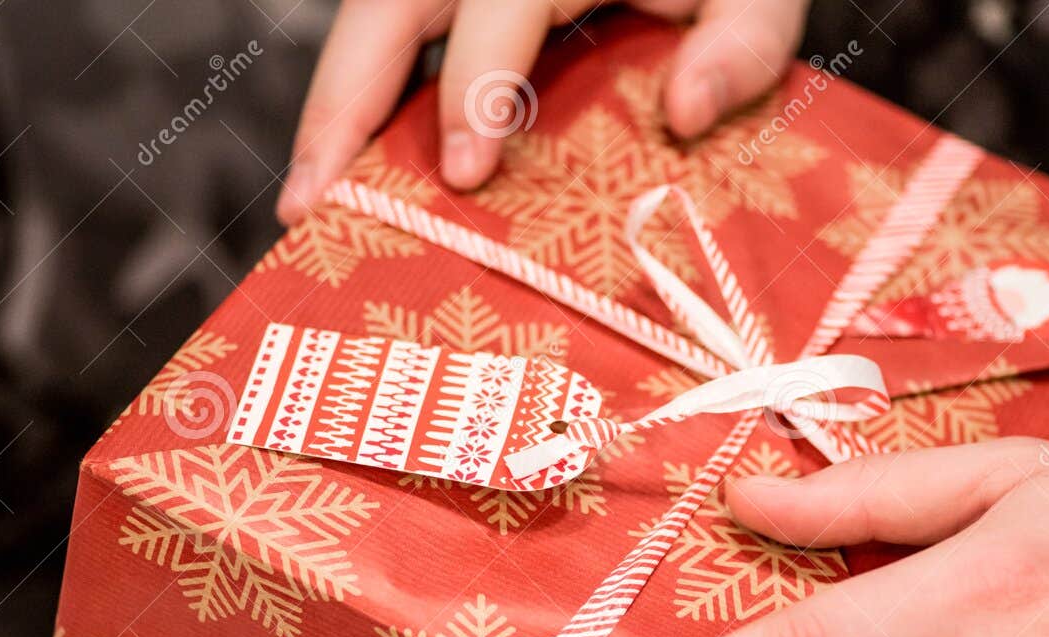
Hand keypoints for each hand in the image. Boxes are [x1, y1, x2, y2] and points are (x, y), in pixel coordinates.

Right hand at [278, 0, 810, 223]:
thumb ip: (742, 45)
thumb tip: (684, 112)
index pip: (495, 5)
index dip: (476, 86)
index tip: (466, 172)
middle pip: (388, 8)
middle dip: (345, 105)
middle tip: (316, 205)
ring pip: (370, 22)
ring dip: (332, 110)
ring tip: (306, 204)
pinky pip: (389, 39)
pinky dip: (362, 105)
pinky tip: (345, 174)